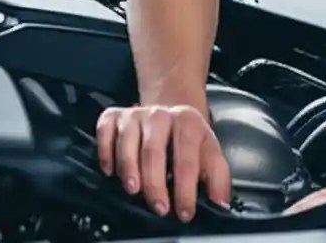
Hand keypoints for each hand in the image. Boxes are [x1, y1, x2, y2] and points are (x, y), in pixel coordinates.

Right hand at [96, 104, 232, 220]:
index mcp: (187, 122)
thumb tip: (220, 202)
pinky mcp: (114, 116)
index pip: (187, 159)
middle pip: (154, 152)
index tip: (184, 212)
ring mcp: (135, 114)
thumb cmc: (188, 139)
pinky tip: (110, 171)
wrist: (169, 113)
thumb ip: (217, 176)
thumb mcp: (209, 152)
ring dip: (128, 169)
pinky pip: (105, 132)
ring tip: (133, 190)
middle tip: (159, 207)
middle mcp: (160, 114)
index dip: (185, 189)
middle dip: (155, 184)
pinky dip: (105, 152)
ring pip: (127, 143)